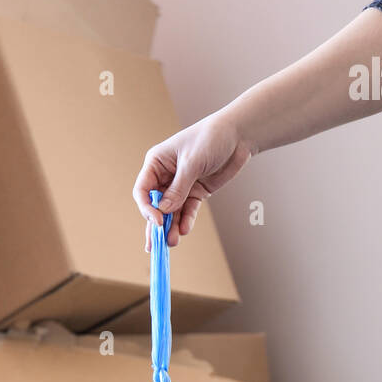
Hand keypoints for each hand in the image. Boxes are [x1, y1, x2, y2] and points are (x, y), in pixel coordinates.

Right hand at [133, 105, 251, 248]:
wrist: (238, 135)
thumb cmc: (211, 138)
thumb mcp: (192, 162)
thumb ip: (178, 189)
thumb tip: (163, 211)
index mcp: (157, 163)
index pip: (143, 191)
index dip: (147, 208)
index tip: (157, 221)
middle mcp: (165, 176)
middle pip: (155, 206)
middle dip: (156, 225)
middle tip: (155, 245)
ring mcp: (181, 186)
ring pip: (171, 212)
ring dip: (171, 228)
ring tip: (172, 242)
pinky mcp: (196, 193)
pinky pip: (187, 211)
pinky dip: (186, 222)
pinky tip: (184, 230)